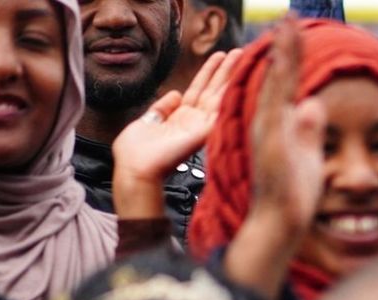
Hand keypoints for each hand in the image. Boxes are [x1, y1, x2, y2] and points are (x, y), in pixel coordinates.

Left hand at [112, 49, 241, 217]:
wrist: (135, 169)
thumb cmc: (135, 153)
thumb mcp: (146, 121)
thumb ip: (161, 108)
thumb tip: (175, 93)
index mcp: (180, 117)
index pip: (199, 89)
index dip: (209, 72)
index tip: (220, 56)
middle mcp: (193, 121)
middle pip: (214, 90)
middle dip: (226, 70)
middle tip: (239, 52)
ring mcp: (200, 127)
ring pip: (220, 96)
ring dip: (231, 76)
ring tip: (242, 58)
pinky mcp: (203, 133)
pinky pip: (220, 110)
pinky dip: (230, 95)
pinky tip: (240, 80)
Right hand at [225, 15, 326, 299]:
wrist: (280, 223)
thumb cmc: (292, 195)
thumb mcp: (308, 154)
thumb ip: (310, 129)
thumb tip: (315, 104)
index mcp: (277, 125)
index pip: (284, 84)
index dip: (290, 58)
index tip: (294, 31)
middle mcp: (269, 124)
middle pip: (277, 77)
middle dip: (283, 47)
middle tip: (288, 17)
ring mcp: (268, 132)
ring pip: (275, 85)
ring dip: (281, 55)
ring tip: (287, 26)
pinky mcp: (273, 142)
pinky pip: (277, 105)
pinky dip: (280, 83)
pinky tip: (285, 62)